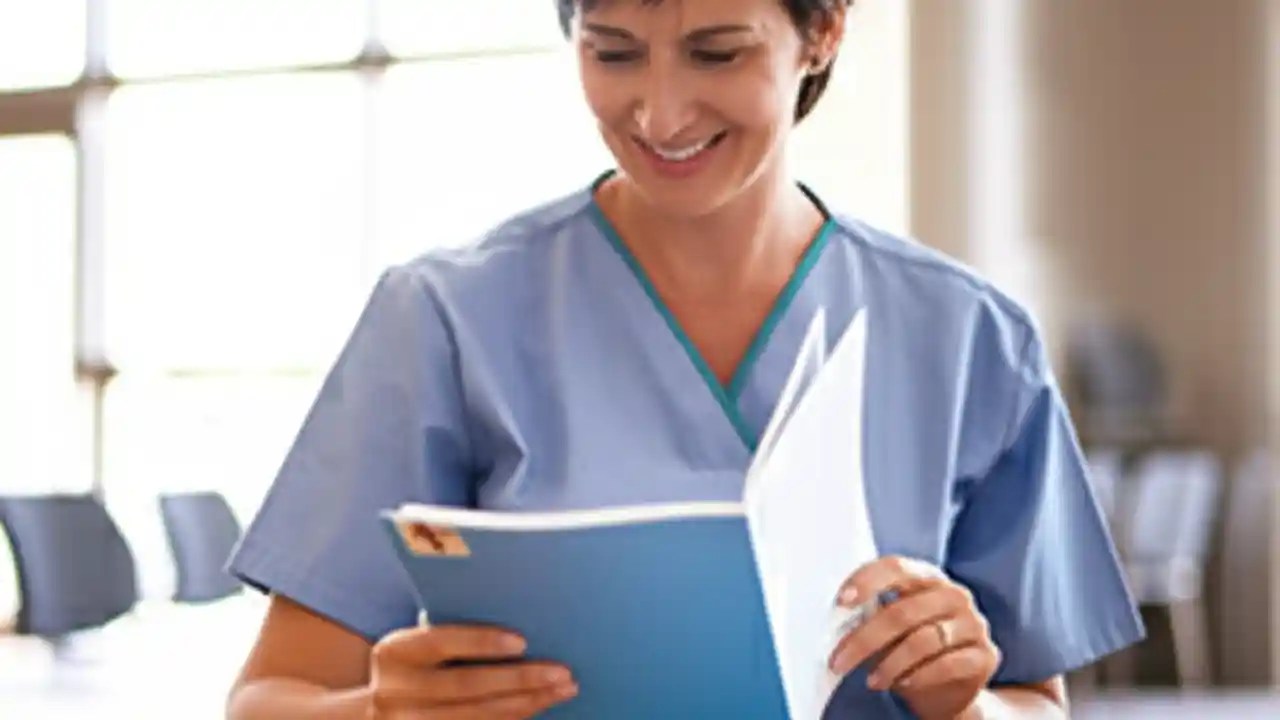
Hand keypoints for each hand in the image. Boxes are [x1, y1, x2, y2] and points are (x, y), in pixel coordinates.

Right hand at [368, 624, 577, 718]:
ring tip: (562, 689)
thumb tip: (517, 630)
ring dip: (527, 703)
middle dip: (519, 679)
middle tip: (561, 672)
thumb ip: (450, 635)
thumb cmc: (413, 664)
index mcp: (395, 653)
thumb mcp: (416, 644)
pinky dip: (513, 718)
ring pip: (477, 716)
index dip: (481, 642)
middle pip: (465, 686)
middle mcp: (395, 692)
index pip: (440, 642)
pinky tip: (538, 705)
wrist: (378, 711)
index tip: (522, 640)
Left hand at [829, 557, 1000, 719]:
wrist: (950, 688)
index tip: (840, 602)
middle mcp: (954, 594)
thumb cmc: (911, 649)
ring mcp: (974, 624)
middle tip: (838, 661)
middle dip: (864, 640)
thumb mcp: (889, 629)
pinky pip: (947, 665)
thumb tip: (836, 620)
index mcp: (928, 577)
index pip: (896, 567)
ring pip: (922, 641)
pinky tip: (901, 685)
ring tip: (871, 681)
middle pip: (902, 612)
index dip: (867, 581)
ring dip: (889, 665)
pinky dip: (918, 676)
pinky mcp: (985, 655)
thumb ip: (870, 616)